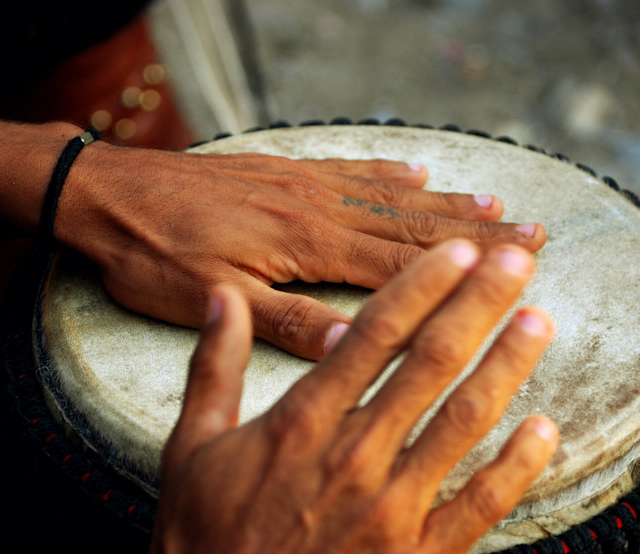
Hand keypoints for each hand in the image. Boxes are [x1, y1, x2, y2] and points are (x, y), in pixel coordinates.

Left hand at [61, 144, 546, 359]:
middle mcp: (316, 208)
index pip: (402, 263)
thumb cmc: (155, 256)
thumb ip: (286, 322)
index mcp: (306, 247)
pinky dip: (389, 171)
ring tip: (495, 202)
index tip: (518, 264)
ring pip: (389, 194)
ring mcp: (302, 184)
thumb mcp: (214, 303)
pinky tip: (416, 169)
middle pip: (410, 224)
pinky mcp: (283, 170)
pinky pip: (350, 168)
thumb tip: (354, 343)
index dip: (465, 268)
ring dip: (445, 202)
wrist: (106, 195)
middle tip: (533, 231)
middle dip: (476, 231)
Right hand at [151, 240, 557, 553]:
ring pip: (463, 421)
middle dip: (478, 304)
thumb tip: (223, 298)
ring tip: (538, 320)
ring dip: (506, 366)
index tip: (457, 251)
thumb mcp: (193, 444)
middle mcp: (354, 453)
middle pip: (430, 361)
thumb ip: (214, 366)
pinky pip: (478, 505)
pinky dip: (515, 466)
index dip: (422, 286)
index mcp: (303, 420)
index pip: (375, 333)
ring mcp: (390, 507)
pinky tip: (544, 428)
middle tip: (515, 261)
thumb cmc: (205, 534)